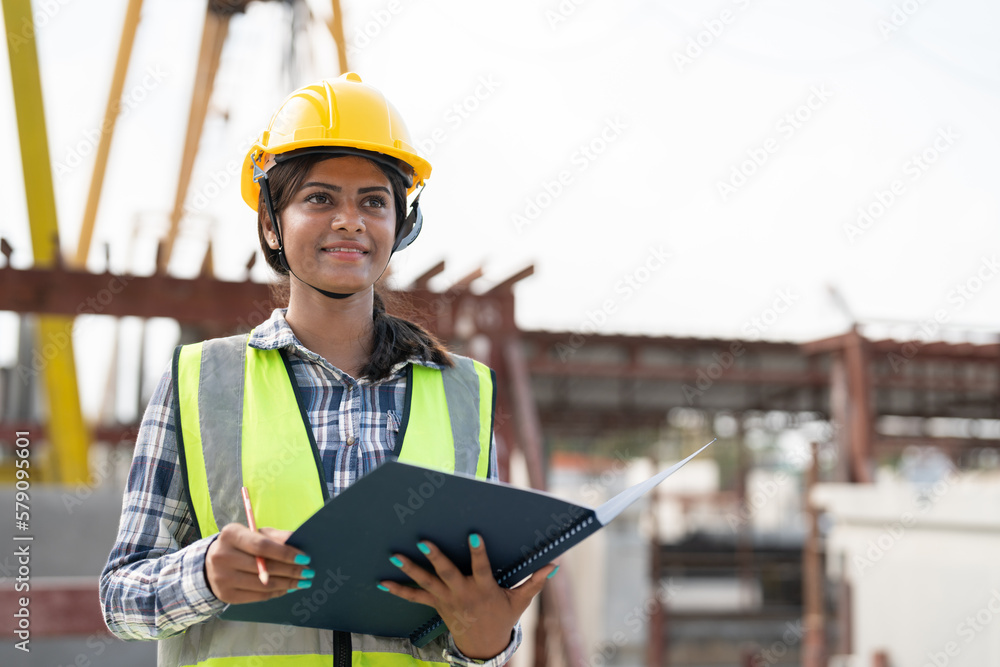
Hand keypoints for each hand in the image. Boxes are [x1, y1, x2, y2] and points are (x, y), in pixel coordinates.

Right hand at [205, 523, 313, 603]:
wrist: (211, 563)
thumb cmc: (241, 544)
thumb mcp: (255, 534)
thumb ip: (275, 536)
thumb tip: (297, 540)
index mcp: (230, 535)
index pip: (262, 546)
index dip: (285, 553)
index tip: (305, 558)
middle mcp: (222, 556)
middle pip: (265, 567)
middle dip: (291, 570)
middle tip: (309, 572)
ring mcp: (222, 578)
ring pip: (264, 585)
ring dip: (288, 584)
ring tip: (303, 581)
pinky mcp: (226, 595)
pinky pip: (258, 596)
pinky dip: (277, 592)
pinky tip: (288, 588)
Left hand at [379, 534, 556, 659]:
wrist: (483, 645)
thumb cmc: (502, 618)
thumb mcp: (520, 602)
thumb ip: (535, 582)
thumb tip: (554, 566)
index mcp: (483, 589)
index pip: (481, 567)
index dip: (478, 552)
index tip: (474, 535)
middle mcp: (462, 593)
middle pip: (446, 573)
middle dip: (434, 557)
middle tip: (423, 540)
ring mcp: (446, 599)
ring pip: (426, 582)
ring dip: (410, 569)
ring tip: (395, 555)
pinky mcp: (436, 604)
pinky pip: (414, 597)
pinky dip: (398, 590)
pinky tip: (382, 582)